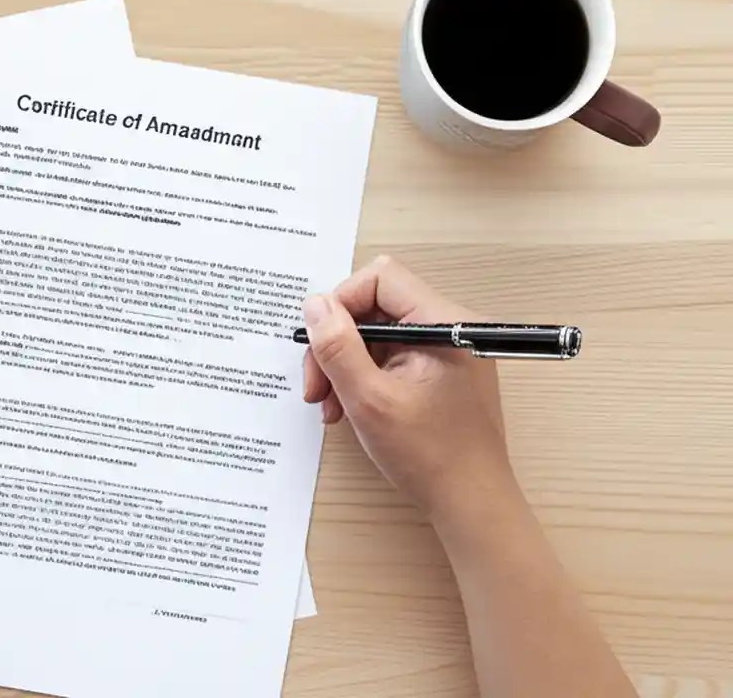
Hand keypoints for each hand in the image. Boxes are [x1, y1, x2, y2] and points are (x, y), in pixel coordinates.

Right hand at [302, 256, 517, 520]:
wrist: (470, 504)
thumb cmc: (430, 457)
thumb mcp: (370, 400)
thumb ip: (338, 347)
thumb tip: (314, 305)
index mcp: (445, 324)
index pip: (381, 280)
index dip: (340, 305)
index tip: (316, 345)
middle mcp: (450, 328)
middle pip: (375, 307)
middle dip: (336, 343)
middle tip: (314, 387)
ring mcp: (446, 350)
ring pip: (377, 334)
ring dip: (344, 365)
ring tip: (328, 406)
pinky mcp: (439, 371)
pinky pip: (389, 357)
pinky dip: (362, 378)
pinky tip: (347, 409)